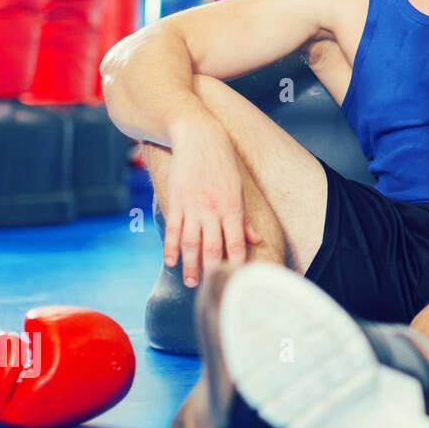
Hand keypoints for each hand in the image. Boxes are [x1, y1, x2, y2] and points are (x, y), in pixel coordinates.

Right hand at [163, 116, 262, 287]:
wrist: (199, 138)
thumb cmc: (222, 164)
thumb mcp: (238, 189)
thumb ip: (244, 218)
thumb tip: (257, 239)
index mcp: (232, 209)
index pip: (236, 244)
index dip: (236, 264)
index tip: (235, 281)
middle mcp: (214, 210)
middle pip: (213, 248)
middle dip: (212, 271)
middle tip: (210, 290)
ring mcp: (193, 206)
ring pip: (191, 243)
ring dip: (190, 265)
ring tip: (190, 282)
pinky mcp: (177, 201)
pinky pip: (174, 229)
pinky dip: (172, 247)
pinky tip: (171, 261)